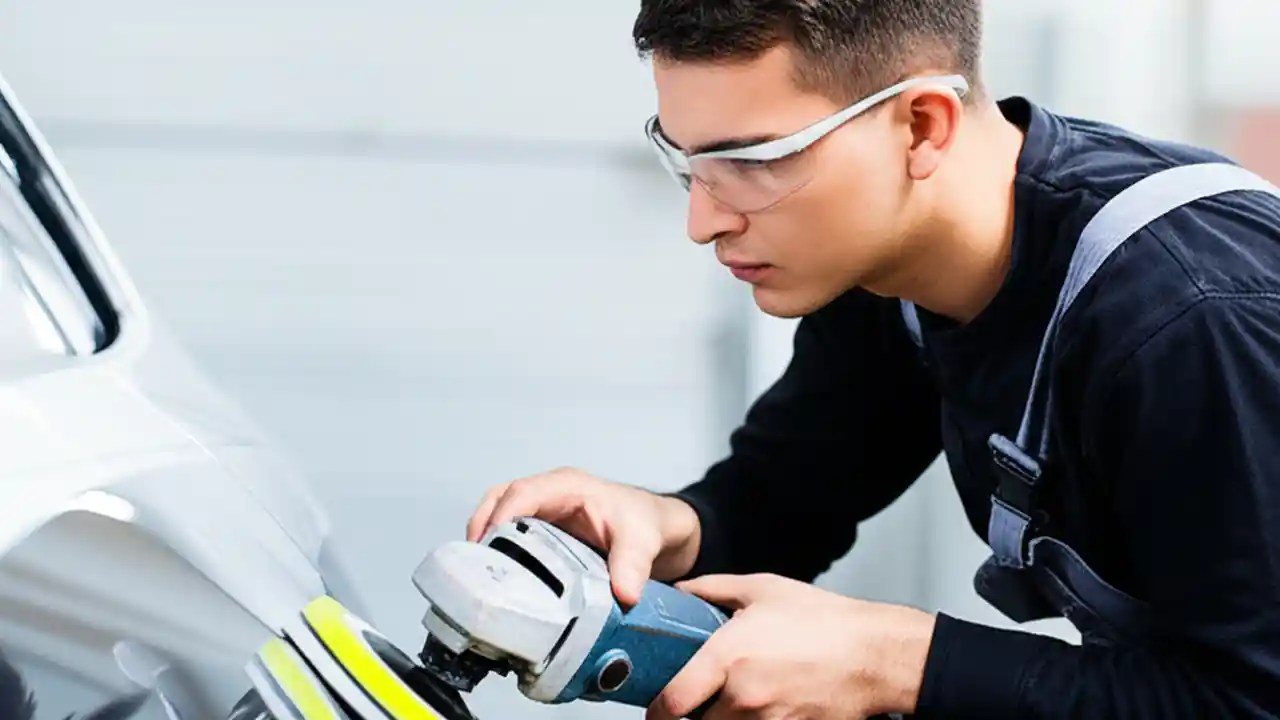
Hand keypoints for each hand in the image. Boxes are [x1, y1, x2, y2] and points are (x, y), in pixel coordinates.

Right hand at [466, 467, 701, 605]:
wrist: (659, 529)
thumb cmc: (647, 522)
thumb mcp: (644, 540)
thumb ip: (633, 564)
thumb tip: (625, 594)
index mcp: (568, 487)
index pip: (523, 492)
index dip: (502, 515)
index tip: (489, 541)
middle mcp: (549, 495)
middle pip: (500, 500)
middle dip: (482, 527)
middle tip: (472, 564)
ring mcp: (542, 511)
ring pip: (498, 514)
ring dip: (485, 539)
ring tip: (478, 574)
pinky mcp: (542, 531)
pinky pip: (509, 533)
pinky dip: (498, 550)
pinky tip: (497, 579)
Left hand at [648, 574, 935, 719]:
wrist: (873, 655)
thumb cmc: (822, 620)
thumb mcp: (762, 589)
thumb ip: (712, 589)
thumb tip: (681, 591)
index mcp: (728, 658)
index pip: (672, 702)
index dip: (657, 710)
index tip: (656, 706)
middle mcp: (742, 696)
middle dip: (690, 715)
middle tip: (693, 700)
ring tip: (728, 703)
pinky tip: (757, 711)